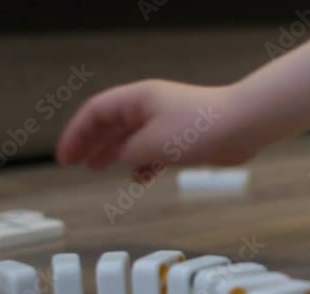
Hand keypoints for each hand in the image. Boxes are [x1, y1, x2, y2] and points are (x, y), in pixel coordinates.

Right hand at [56, 80, 255, 179]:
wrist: (245, 125)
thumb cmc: (201, 128)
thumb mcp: (153, 144)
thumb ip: (127, 152)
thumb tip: (113, 157)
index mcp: (137, 99)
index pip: (95, 113)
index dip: (76, 135)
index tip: (65, 157)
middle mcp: (150, 107)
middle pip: (111, 124)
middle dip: (91, 143)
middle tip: (73, 163)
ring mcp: (167, 121)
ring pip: (132, 137)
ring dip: (115, 153)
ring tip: (97, 168)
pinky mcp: (184, 136)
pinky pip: (154, 148)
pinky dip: (143, 162)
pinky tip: (139, 177)